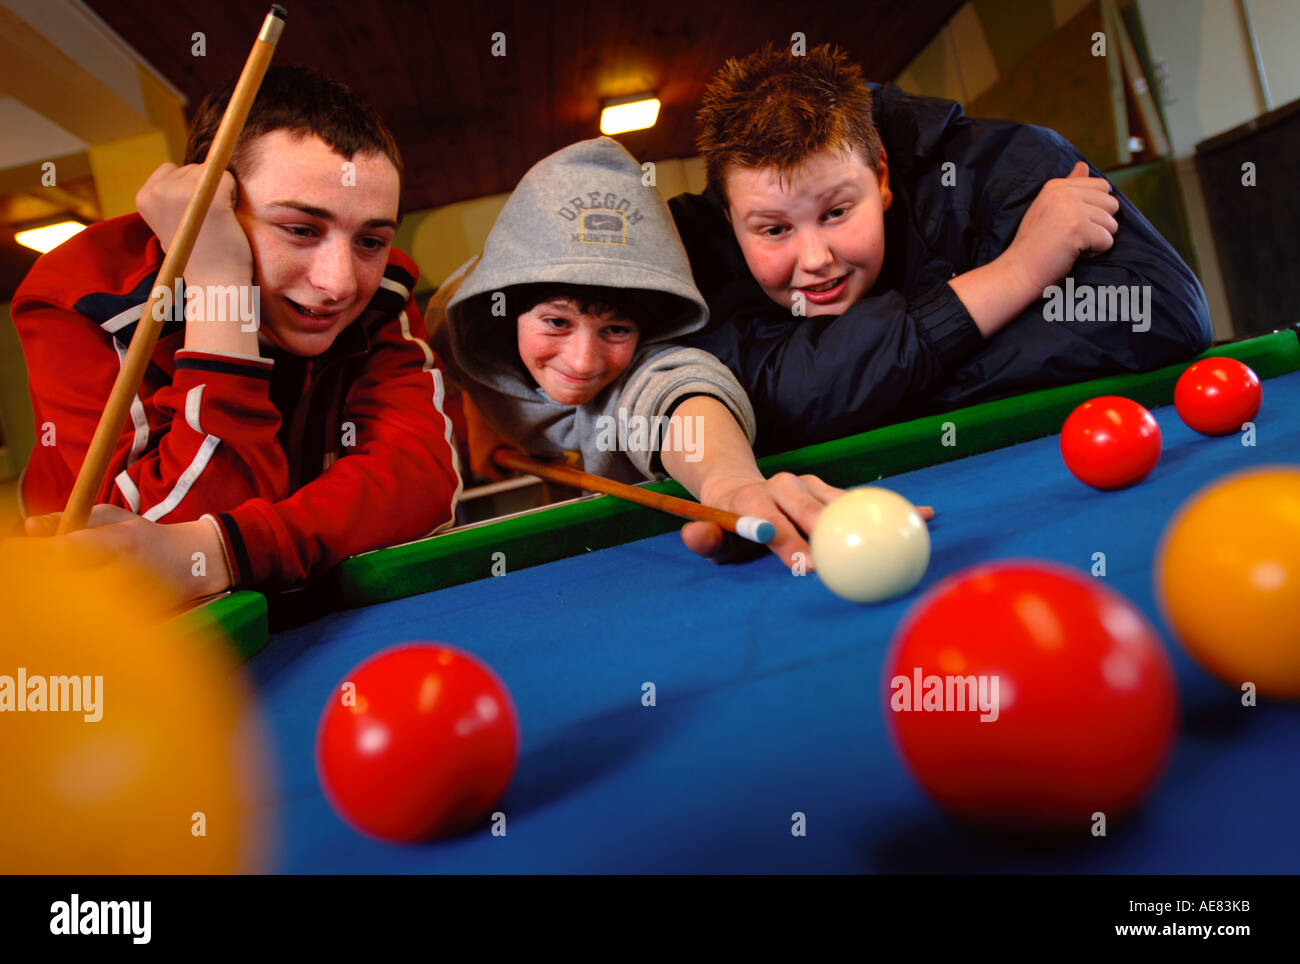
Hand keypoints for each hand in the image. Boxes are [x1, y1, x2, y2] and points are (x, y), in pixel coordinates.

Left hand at [21, 505, 232, 605]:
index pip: (64, 551)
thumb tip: (28, 526)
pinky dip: (77, 614)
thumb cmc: (144, 537)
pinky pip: (91, 621)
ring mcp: (129, 602)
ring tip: (60, 588)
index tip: (13, 552)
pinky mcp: (132, 622)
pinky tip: (78, 606)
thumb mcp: (113, 517)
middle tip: (32, 573)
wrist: (193, 565)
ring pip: (75, 605)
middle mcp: (123, 573)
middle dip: (41, 577)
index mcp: (118, 543)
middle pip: (63, 582)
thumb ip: (69, 518)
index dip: (34, 554)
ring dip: (59, 597)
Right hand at [136, 162, 251, 281]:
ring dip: (221, 193)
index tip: (191, 218)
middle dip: (205, 190)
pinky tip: (227, 220)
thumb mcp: (169, 224)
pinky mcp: (210, 198)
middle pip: (192, 169)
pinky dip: (233, 196)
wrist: (215, 284)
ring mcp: (182, 193)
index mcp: (144, 197)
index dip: (188, 190)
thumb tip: (179, 174)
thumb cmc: (198, 256)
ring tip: (216, 223)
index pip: (171, 170)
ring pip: (211, 172)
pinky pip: (228, 179)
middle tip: (206, 224)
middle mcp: (158, 191)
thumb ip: (169, 199)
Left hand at [682, 472, 935, 570]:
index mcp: (751, 498)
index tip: (806, 566)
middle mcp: (782, 485)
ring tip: (905, 527)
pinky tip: (921, 514)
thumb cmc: (730, 525)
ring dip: (869, 514)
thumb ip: (704, 538)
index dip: (788, 542)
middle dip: (829, 533)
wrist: (739, 489)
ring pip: (838, 501)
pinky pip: (858, 499)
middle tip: (851, 560)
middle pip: (810, 509)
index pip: (770, 521)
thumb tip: (695, 534)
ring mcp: (809, 484)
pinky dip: (889, 506)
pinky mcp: (828, 489)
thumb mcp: (713, 535)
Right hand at [1000, 161, 1119, 295]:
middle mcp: (1063, 192)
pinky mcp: (1078, 229)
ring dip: (1096, 240)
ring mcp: (1071, 209)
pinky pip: (1107, 241)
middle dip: (1099, 225)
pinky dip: (1095, 253)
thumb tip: (1083, 165)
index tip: (1070, 224)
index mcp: (1056, 185)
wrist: (1017, 272)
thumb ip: (1069, 186)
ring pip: (1111, 224)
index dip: (1094, 210)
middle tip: (1073, 236)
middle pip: (1111, 204)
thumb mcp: (1048, 208)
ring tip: (1071, 245)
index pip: (1102, 187)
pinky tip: (1072, 254)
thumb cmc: (1034, 244)